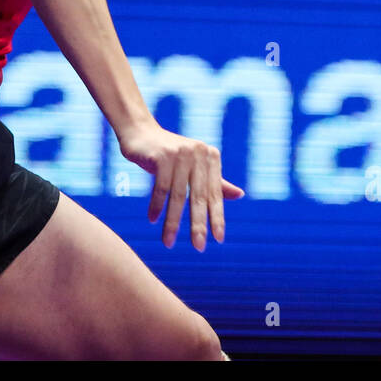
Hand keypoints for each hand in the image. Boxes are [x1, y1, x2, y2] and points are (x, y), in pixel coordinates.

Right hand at [119, 121, 244, 250]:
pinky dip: (156, 206)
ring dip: (172, 222)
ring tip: (168, 243)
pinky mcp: (161, 156)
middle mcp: (198, 153)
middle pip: (198, 196)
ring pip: (177, 196)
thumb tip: (240, 195)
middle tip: (199, 247)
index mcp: (210, 157)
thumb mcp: (194, 166)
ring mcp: (180, 153)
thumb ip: (215, 181)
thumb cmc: (169, 153)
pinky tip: (153, 220)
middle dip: (198, 224)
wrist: (140, 132)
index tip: (218, 239)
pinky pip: (160, 188)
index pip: (214, 193)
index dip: (217, 217)